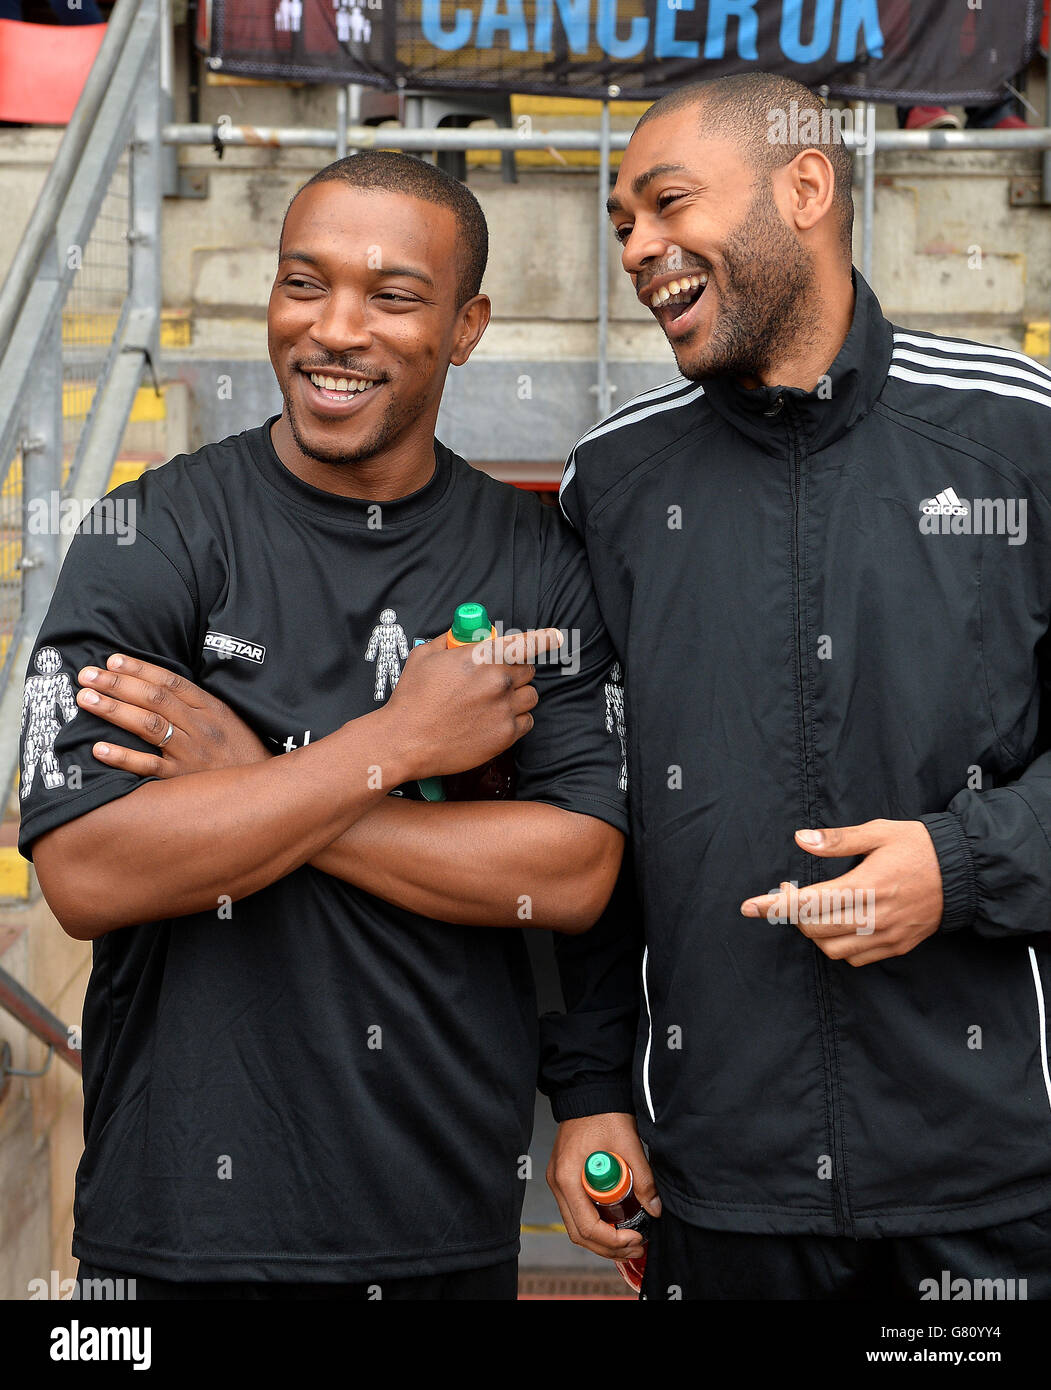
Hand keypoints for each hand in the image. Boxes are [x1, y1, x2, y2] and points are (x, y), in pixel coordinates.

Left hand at [77, 654, 269, 777]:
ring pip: (149, 726)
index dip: (141, 669)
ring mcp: (192, 754)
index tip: (113, 660)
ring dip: (114, 710)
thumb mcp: (228, 721)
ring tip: (87, 699)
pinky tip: (99, 747)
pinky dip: (123, 756)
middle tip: (88, 675)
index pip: (171, 682)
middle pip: (154, 699)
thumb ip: (198, 705)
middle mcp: (201, 728)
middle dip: (118, 684)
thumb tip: (159, 687)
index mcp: (212, 709)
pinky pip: (148, 766)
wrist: (265, 791)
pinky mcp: (183, 781)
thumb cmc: (242, 754)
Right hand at [385, 628, 561, 781]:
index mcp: (481, 657)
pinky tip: (496, 720)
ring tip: (496, 702)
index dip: (544, 638)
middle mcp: (498, 681)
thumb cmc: (412, 698)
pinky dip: (517, 719)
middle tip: (498, 679)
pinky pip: (527, 721)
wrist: (405, 741)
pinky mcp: (505, 735)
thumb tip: (462, 635)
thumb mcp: (424, 656)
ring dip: (519, 695)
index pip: (524, 643)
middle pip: (527, 670)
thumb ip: (449, 641)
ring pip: (531, 695)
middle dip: (516, 670)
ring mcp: (504, 709)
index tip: (557, 637)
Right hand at [546, 1113, 659, 1261]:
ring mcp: (559, 1182)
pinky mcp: (565, 1178)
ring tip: (630, 1240)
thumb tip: (654, 1209)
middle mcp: (558, 1183)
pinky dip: (596, 1225)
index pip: (586, 1226)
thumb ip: (643, 1178)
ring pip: (576, 1226)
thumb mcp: (628, 1144)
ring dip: (602, 1240)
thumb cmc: (604, 1113)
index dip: (612, 1240)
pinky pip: (577, 1212)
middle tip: (636, 1246)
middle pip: (578, 1234)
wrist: (589, 1092)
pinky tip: (616, 1224)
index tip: (636, 1238)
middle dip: (608, 1247)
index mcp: (568, 1177)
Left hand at [740, 819, 943, 966]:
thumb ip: (838, 840)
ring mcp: (887, 936)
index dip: (774, 906)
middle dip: (793, 914)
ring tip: (813, 908)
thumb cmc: (919, 846)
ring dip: (813, 932)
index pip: (809, 902)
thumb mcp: (879, 832)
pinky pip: (856, 958)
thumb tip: (801, 839)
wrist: (965, 872)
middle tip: (790, 892)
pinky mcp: (897, 947)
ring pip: (832, 949)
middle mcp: (875, 916)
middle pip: (814, 929)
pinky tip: (837, 924)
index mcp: (867, 885)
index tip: (749, 907)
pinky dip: (838, 946)